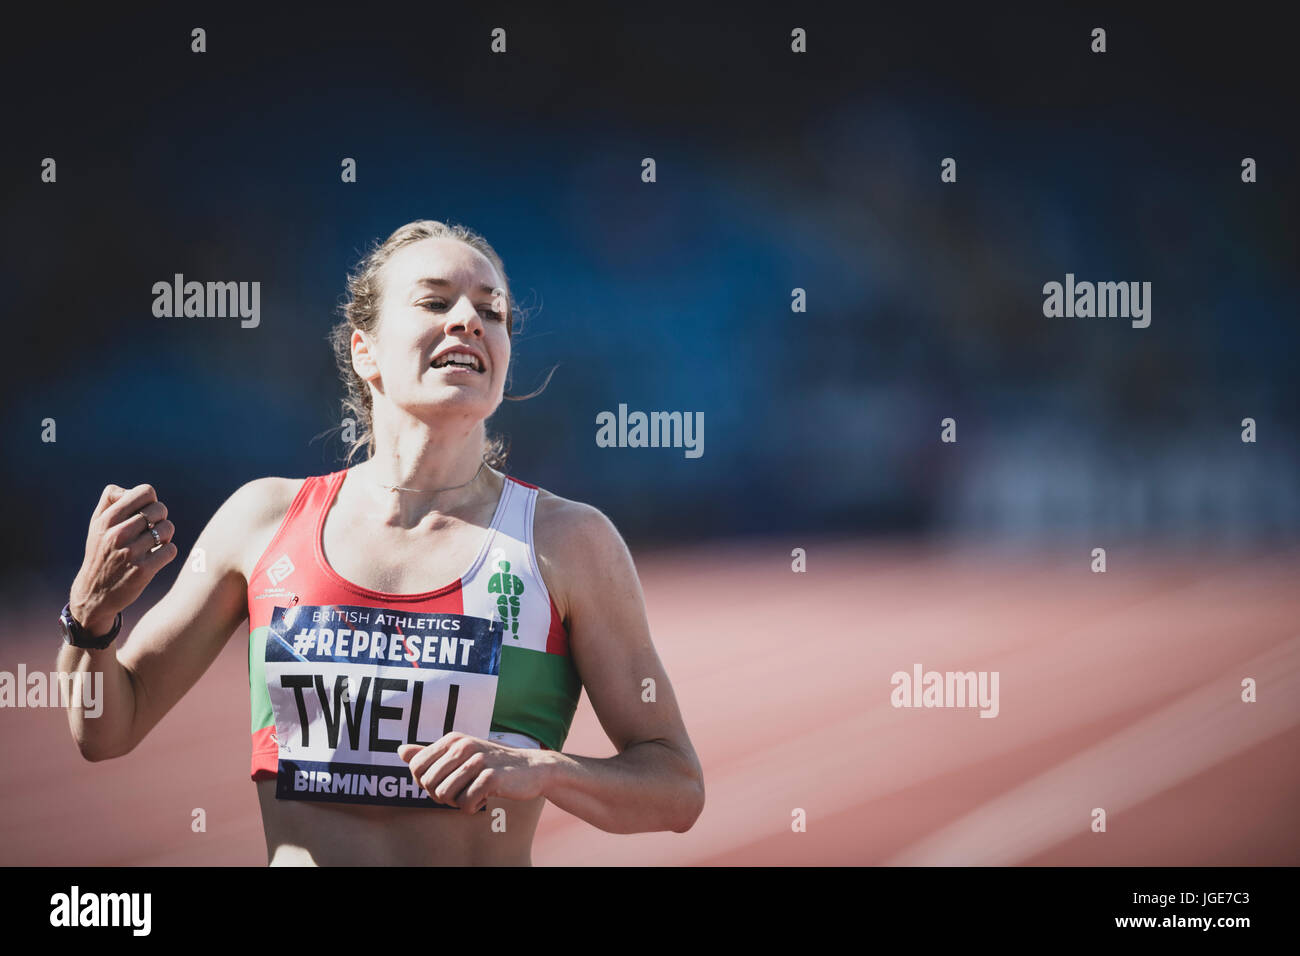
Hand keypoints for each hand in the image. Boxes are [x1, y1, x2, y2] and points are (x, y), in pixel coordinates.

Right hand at [69, 483, 177, 633]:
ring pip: (168, 528)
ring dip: (165, 535)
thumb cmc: (101, 552)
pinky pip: (171, 549)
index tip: (144, 513)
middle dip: (160, 518)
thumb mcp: (97, 524)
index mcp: (107, 519)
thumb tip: (131, 490)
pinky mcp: (143, 571)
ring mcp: (130, 553)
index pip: (145, 491)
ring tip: (153, 543)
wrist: (94, 593)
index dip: (151, 500)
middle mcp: (117, 534)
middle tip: (151, 529)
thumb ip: (111, 500)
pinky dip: (167, 551)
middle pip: (160, 509)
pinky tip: (156, 556)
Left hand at [397, 733, 551, 812]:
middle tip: (460, 792)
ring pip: (444, 795)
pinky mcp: (491, 777)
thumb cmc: (491, 763)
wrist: (531, 768)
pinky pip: (465, 804)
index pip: (416, 768)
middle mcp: (463, 746)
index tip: (444, 783)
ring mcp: (477, 761)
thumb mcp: (460, 753)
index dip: (425, 783)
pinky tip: (483, 801)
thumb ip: (429, 753)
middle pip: (429, 784)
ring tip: (471, 795)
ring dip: (456, 803)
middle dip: (441, 796)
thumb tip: (400, 750)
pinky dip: (471, 808)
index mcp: (452, 739)